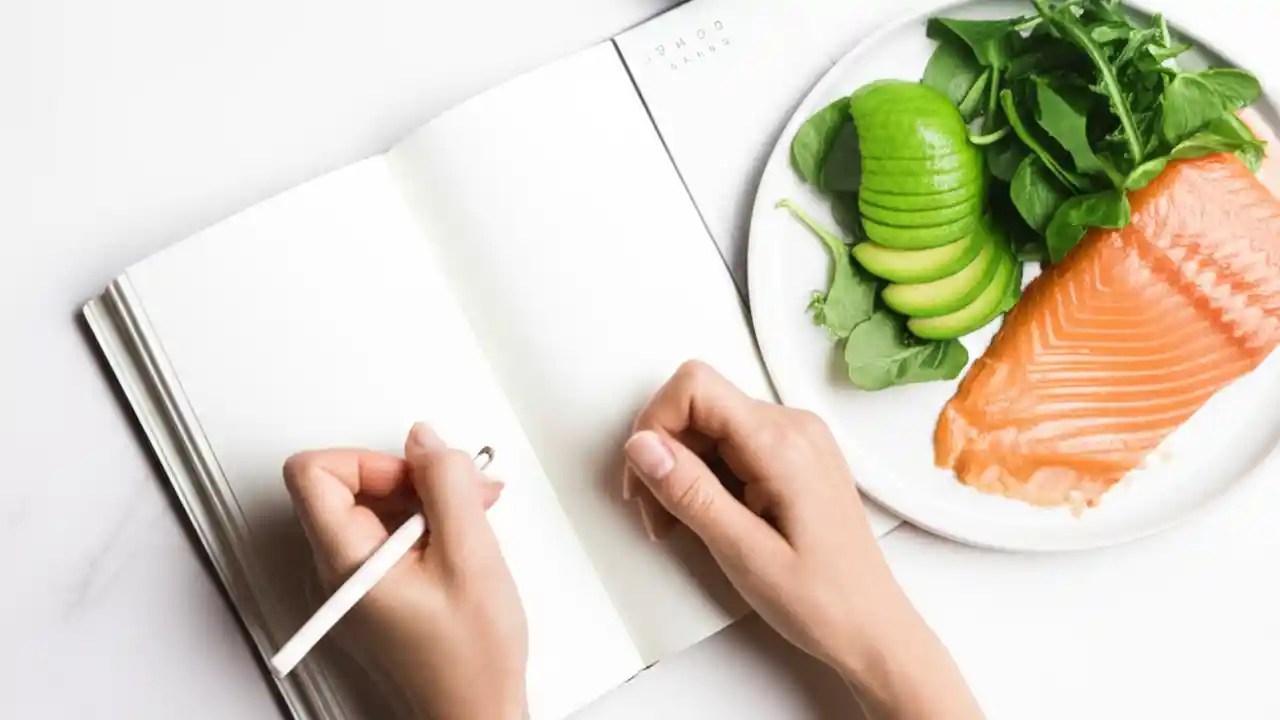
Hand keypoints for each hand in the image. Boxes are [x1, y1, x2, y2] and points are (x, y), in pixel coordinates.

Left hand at [284, 423, 526, 719]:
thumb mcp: (471, 555)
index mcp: (346, 562)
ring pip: (374, 508)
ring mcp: (355, 584)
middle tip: (460, 490)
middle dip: (409, 476)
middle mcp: (338, 572)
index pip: (313, 473)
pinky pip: (389, 535)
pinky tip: (464, 538)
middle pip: (348, 486)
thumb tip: (424, 439)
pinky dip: (428, 525)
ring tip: (473, 516)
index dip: (368, 459)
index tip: (415, 473)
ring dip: (425, 500)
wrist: (475, 715)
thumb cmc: (470, 659)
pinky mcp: (376, 591)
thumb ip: (446, 485)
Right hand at [622, 361, 981, 719]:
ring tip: (679, 525)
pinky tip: (707, 517)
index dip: (656, 423)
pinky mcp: (792, 457)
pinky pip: (731, 445)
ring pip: (710, 426)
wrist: (872, 628)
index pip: (696, 386)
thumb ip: (690, 491)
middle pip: (698, 406)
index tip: (646, 477)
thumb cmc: (823, 601)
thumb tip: (642, 444)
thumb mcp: (743, 552)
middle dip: (663, 455)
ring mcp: (796, 439)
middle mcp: (793, 427)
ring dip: (681, 470)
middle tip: (657, 516)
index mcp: (783, 443)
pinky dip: (705, 476)